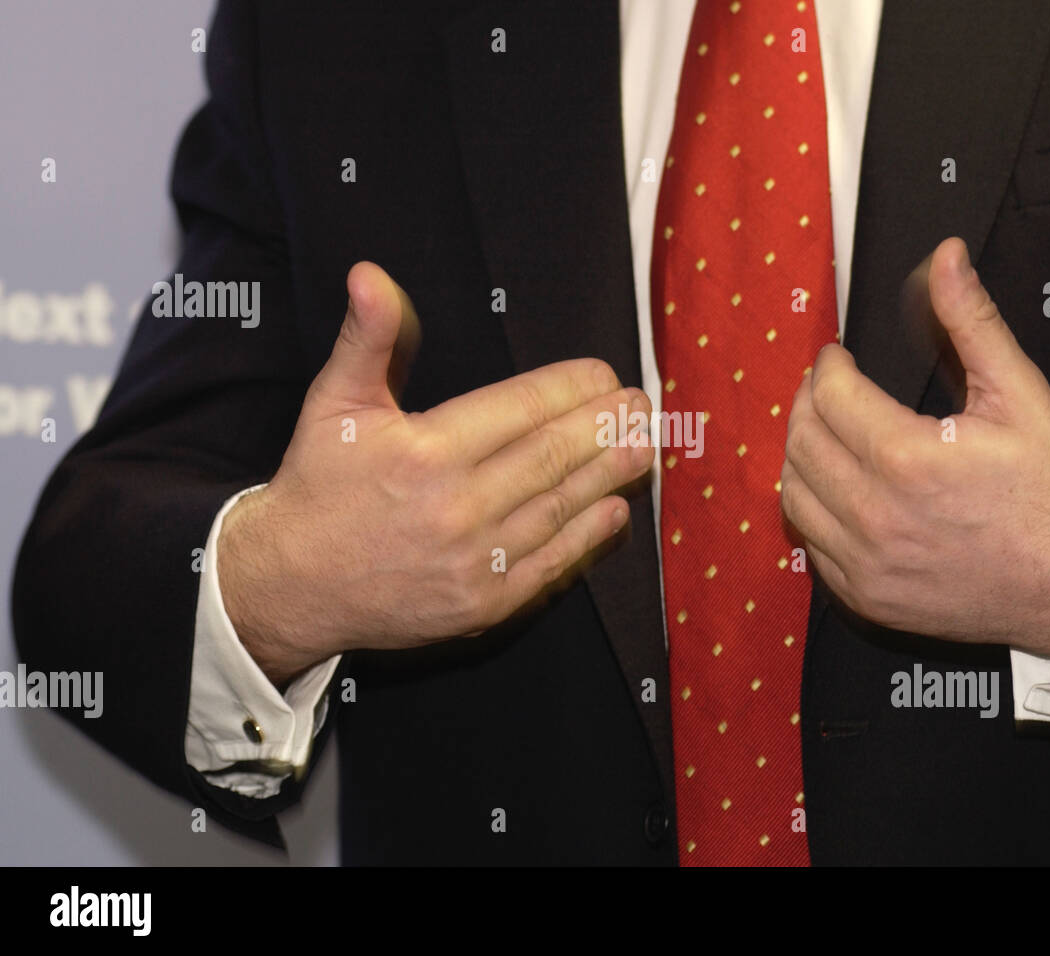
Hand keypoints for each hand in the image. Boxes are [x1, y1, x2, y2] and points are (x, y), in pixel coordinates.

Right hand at [219, 262, 653, 684]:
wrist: (292, 583)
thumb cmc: (319, 485)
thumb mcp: (334, 403)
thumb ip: (367, 339)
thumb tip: (370, 276)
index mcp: (426, 451)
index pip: (522, 407)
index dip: (571, 387)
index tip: (602, 372)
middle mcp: (456, 506)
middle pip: (553, 455)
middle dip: (606, 425)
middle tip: (642, 404)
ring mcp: (473, 560)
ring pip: (560, 507)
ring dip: (610, 475)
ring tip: (644, 447)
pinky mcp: (481, 603)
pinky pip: (548, 565)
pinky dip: (587, 536)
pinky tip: (614, 510)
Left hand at [780, 238, 1049, 655]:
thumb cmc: (1048, 487)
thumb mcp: (1018, 393)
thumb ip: (971, 321)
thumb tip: (944, 257)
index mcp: (908, 459)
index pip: (829, 397)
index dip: (827, 367)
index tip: (837, 359)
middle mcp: (877, 515)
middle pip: (802, 442)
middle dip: (807, 404)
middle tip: (826, 389)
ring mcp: (866, 563)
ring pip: (794, 494)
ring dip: (801, 456)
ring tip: (827, 435)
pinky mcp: (866, 596)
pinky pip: (810, 544)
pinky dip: (814, 510)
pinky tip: (839, 490)